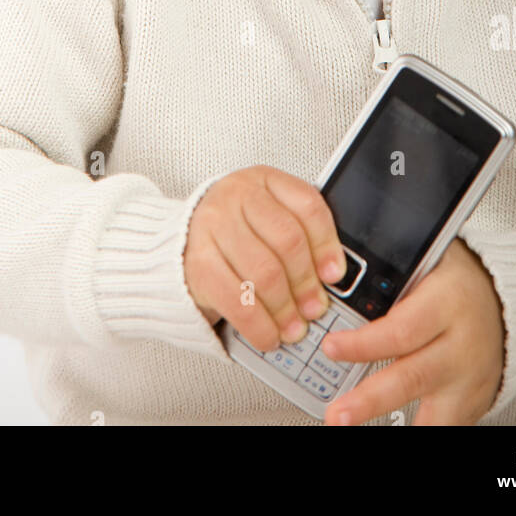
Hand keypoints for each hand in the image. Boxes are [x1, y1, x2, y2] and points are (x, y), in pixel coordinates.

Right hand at [183, 166, 348, 349]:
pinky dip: (260, 325)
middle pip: (288, 241)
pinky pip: (238, 300)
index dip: (327, 244)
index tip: (334, 275)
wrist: (181, 242)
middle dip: (307, 283)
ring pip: (265, 273)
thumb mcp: (268, 216)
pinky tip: (269, 335)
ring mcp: (213, 227)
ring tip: (294, 327)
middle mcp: (236, 196)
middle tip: (315, 308)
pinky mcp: (197, 263)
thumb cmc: (235, 231)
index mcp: (263, 179)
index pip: (307, 205)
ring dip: (285, 309)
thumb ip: (299, 234)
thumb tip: (331, 275)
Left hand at [321, 238, 504, 425]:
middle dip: (369, 401)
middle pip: (411, 378)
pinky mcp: (475, 404)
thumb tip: (340, 271)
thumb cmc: (457, 280)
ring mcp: (469, 381)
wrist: (508, 301)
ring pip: (433, 416)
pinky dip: (418, 428)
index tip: (331, 348)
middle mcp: (460, 346)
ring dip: (394, 429)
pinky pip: (446, 426)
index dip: (363, 343)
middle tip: (336, 415)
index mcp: (446, 302)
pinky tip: (391, 429)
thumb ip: (390, 272)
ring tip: (355, 430)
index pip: (401, 328)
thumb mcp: (427, 261)